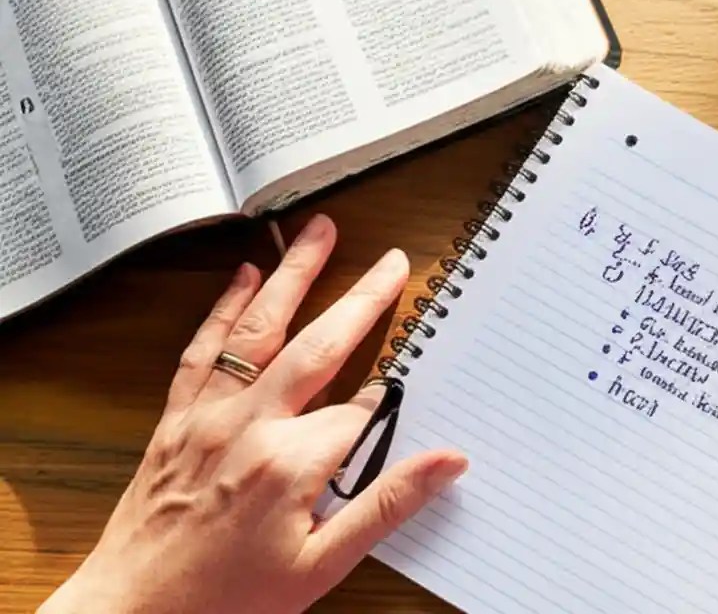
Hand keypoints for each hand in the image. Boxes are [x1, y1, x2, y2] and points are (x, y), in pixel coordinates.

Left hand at [41, 214, 465, 613]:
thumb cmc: (228, 599)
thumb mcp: (322, 566)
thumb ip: (387, 505)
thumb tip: (448, 461)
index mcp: (293, 463)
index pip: (362, 408)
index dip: (395, 391)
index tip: (423, 365)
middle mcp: (249, 426)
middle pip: (319, 345)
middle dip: (361, 299)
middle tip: (392, 262)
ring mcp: (208, 417)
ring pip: (257, 331)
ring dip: (292, 277)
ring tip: (319, 233)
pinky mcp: (176, 420)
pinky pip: (203, 352)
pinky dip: (223, 310)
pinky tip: (244, 279)